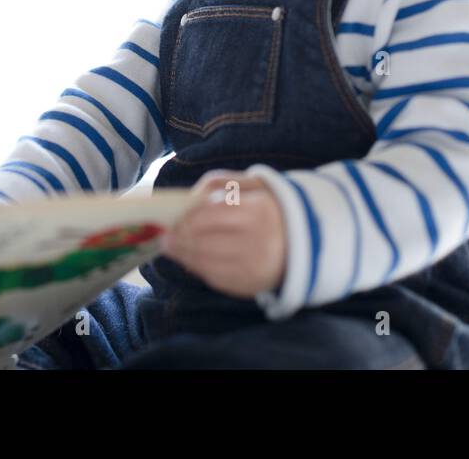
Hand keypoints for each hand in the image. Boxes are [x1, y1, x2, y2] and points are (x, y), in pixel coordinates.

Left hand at [159, 170, 287, 299]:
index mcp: (259, 210)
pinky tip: (189, 259)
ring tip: (170, 246)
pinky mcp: (249, 285)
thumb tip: (186, 199)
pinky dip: (196, 267)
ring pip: (204, 261)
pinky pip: (213, 277)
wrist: (303, 242)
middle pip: (203, 240)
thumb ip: (220, 184)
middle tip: (165, 235)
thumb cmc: (267, 210)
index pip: (210, 214)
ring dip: (182, 254)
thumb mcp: (252, 186)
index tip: (172, 217)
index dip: (186, 217)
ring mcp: (253, 266)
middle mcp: (258, 240)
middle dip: (179, 238)